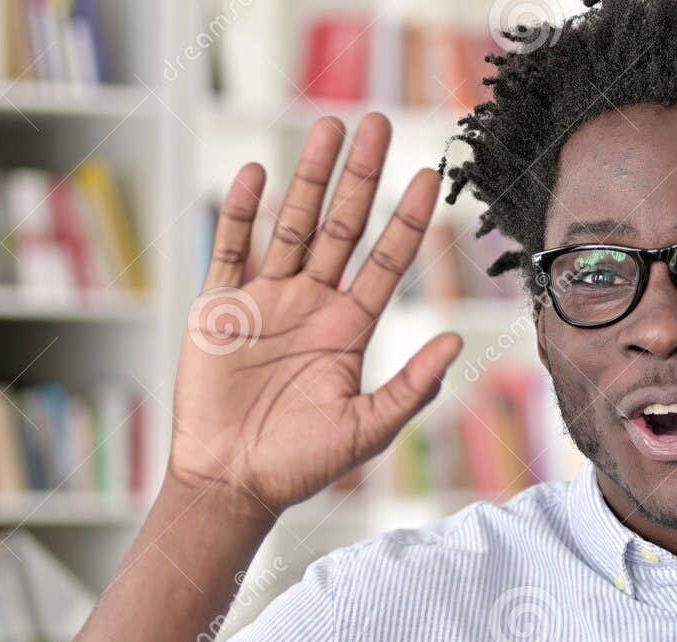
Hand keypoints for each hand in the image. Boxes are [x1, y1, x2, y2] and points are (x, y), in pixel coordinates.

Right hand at [168, 113, 462, 514]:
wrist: (232, 482)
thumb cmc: (301, 464)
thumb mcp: (368, 428)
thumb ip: (412, 386)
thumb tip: (458, 342)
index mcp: (349, 328)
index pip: (386, 261)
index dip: (406, 219)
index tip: (427, 176)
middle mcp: (311, 304)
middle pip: (341, 226)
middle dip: (361, 176)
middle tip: (379, 124)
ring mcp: (265, 301)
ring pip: (290, 225)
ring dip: (309, 178)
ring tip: (329, 128)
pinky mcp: (218, 307)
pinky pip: (232, 249)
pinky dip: (242, 212)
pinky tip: (257, 173)